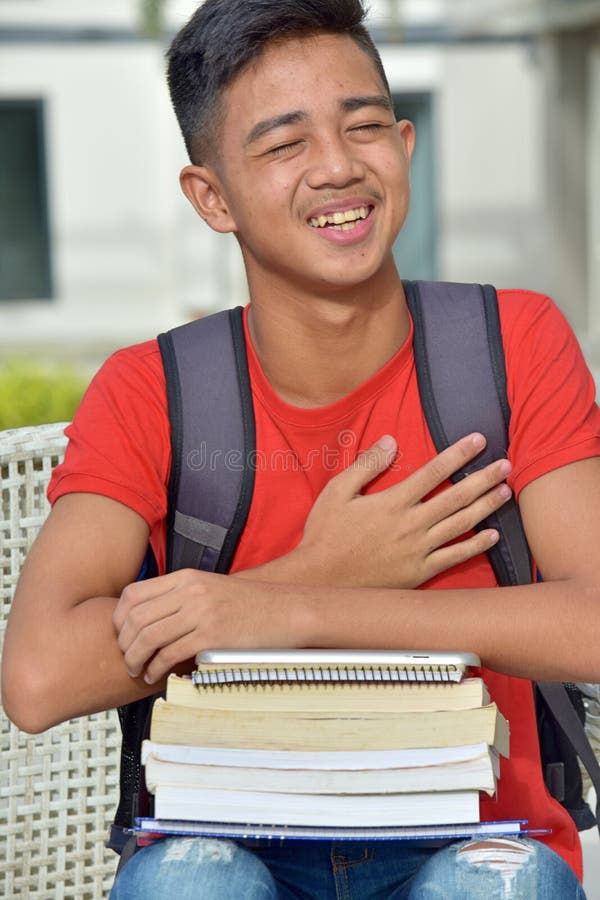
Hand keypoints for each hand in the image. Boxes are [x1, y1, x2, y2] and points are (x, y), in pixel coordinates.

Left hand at [112, 570, 286, 684]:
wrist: (287, 611)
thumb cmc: (250, 605)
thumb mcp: (211, 589)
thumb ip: (182, 597)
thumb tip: (151, 618)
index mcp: (186, 577)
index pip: (133, 594)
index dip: (118, 618)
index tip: (121, 636)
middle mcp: (190, 590)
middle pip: (136, 617)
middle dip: (124, 644)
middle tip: (126, 660)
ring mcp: (201, 611)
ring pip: (148, 637)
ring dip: (135, 659)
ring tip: (136, 671)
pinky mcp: (212, 635)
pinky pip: (169, 654)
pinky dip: (155, 669)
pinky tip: (155, 676)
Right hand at [295, 432, 511, 587]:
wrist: (321, 581)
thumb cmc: (325, 534)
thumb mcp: (336, 492)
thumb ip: (366, 466)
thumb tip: (391, 441)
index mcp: (392, 502)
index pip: (433, 472)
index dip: (458, 454)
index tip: (479, 439)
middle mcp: (411, 525)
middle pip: (456, 497)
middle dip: (484, 478)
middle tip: (506, 464)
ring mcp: (417, 550)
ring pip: (461, 524)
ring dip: (486, 506)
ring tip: (506, 492)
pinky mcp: (419, 572)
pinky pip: (454, 557)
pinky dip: (476, 546)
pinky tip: (492, 535)